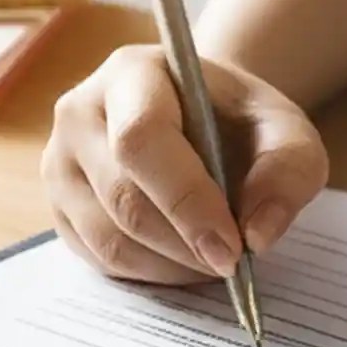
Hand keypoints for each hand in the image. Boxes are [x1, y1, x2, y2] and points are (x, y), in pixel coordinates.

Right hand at [40, 45, 328, 283]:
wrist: (196, 119)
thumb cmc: (235, 121)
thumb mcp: (283, 129)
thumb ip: (287, 170)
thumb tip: (258, 235)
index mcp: (131, 73)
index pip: (142, 139)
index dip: (186, 199)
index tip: (233, 246)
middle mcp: (79, 113)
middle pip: (122, 197)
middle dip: (185, 243)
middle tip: (232, 263)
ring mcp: (58, 163)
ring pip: (109, 238)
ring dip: (170, 266)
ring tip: (212, 259)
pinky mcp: (59, 208)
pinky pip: (99, 259)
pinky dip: (150, 273)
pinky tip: (183, 260)